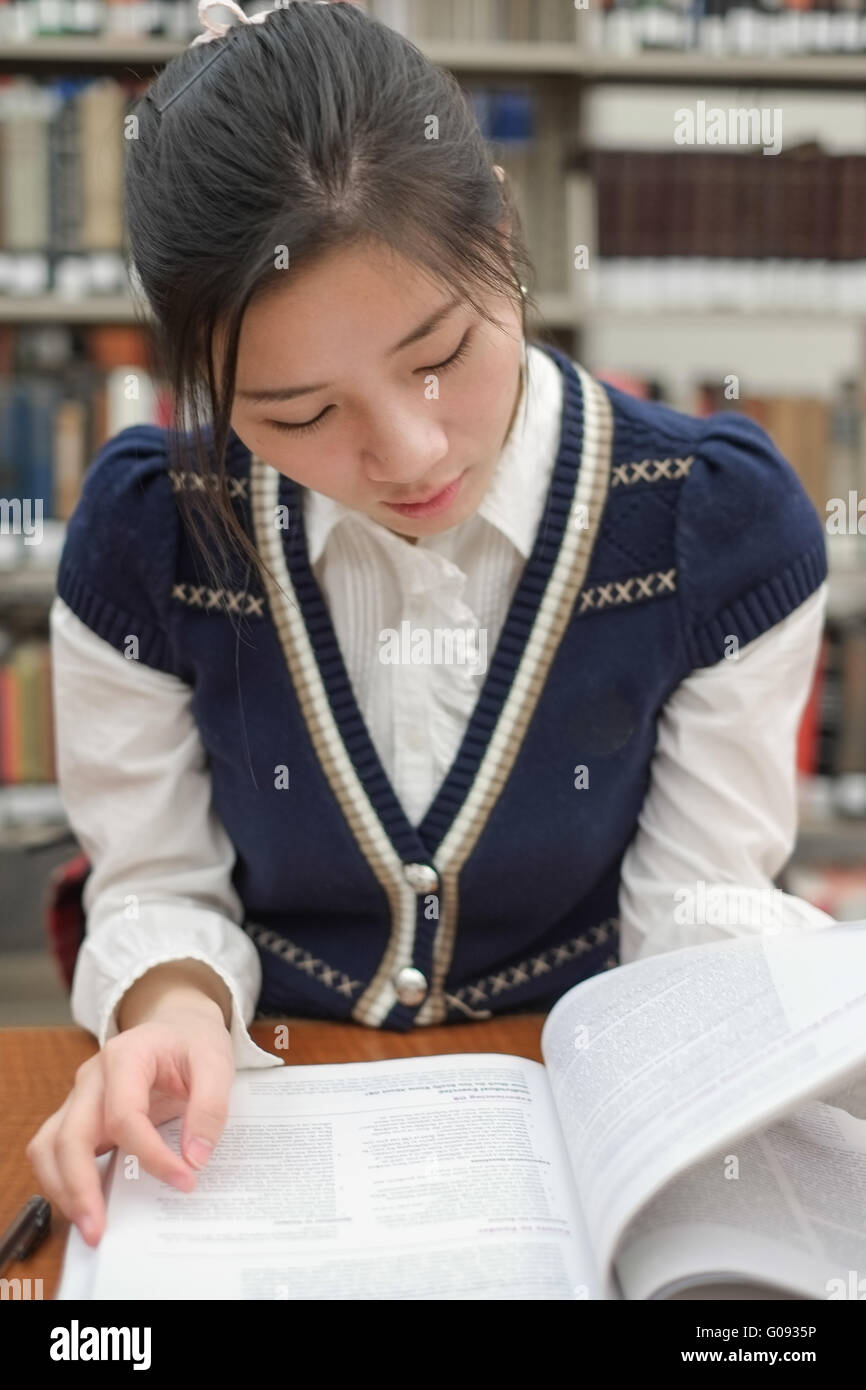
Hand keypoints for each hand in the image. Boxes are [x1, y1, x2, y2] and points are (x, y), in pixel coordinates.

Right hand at [25, 997, 234, 1246]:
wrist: (178, 1025)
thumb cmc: (193, 1042)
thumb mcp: (216, 1063)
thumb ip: (210, 1107)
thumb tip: (195, 1158)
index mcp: (125, 1056)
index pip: (125, 1116)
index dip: (151, 1155)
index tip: (185, 1180)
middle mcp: (92, 1078)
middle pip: (70, 1137)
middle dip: (81, 1187)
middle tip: (99, 1230)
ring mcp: (80, 1097)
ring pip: (49, 1147)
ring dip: (62, 1190)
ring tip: (89, 1226)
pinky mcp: (79, 1116)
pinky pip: (55, 1152)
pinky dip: (63, 1181)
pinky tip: (88, 1205)